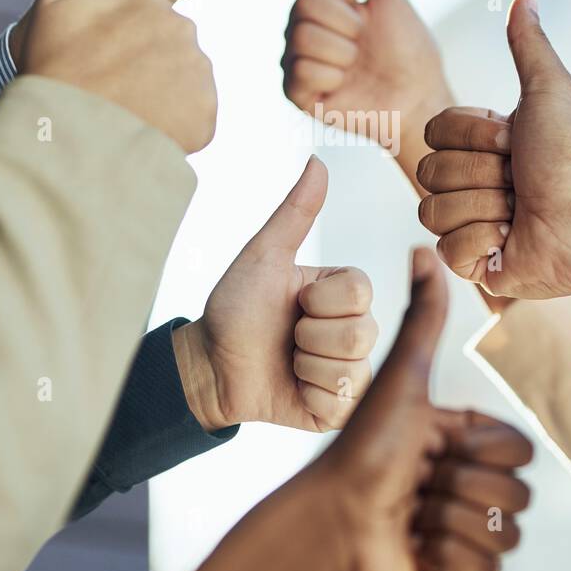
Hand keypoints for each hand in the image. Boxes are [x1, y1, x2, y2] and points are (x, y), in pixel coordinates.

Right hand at [19, 0, 216, 154]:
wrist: (67, 139)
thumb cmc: (56, 71)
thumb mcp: (54, 4)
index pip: (149, 16)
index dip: (124, 40)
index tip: (101, 58)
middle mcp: (181, 28)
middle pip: (171, 47)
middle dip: (148, 66)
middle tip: (114, 87)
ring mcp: (197, 70)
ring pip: (186, 80)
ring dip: (165, 94)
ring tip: (130, 108)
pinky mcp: (207, 110)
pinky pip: (197, 113)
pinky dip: (179, 122)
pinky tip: (148, 126)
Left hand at [173, 156, 377, 432]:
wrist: (209, 364)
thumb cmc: (235, 308)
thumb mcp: (264, 257)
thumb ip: (295, 212)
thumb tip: (318, 161)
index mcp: (344, 294)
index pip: (361, 292)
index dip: (319, 300)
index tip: (294, 302)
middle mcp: (356, 332)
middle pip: (360, 332)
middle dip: (308, 334)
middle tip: (287, 335)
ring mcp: (351, 372)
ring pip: (350, 368)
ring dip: (305, 364)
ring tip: (287, 359)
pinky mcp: (339, 409)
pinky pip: (341, 400)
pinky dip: (308, 391)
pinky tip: (292, 384)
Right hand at [282, 0, 451, 176]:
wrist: (420, 98)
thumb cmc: (410, 49)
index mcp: (324, 1)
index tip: (364, 8)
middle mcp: (304, 27)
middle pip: (304, 4)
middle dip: (347, 24)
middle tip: (363, 42)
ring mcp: (298, 59)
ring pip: (302, 37)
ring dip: (342, 53)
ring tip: (357, 65)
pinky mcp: (297, 93)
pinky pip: (299, 72)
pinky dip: (331, 77)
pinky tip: (344, 86)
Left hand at [313, 247, 531, 570]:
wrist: (325, 520)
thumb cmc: (360, 446)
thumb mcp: (400, 378)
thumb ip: (422, 317)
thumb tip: (423, 246)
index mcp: (457, 440)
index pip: (519, 447)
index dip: (482, 448)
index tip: (436, 444)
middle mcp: (463, 484)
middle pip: (519, 493)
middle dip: (465, 488)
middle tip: (419, 482)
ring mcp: (460, 532)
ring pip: (508, 535)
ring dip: (455, 523)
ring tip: (412, 514)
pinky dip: (451, 560)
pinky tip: (415, 545)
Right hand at [419, 0, 570, 297]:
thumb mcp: (548, 91)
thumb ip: (528, 46)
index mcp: (480, 146)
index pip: (435, 132)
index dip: (472, 137)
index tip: (513, 142)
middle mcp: (469, 183)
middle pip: (430, 171)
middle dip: (480, 175)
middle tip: (519, 181)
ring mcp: (468, 224)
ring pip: (433, 211)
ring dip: (484, 208)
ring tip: (519, 213)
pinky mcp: (473, 265)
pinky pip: (448, 250)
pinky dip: (484, 243)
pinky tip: (512, 241)